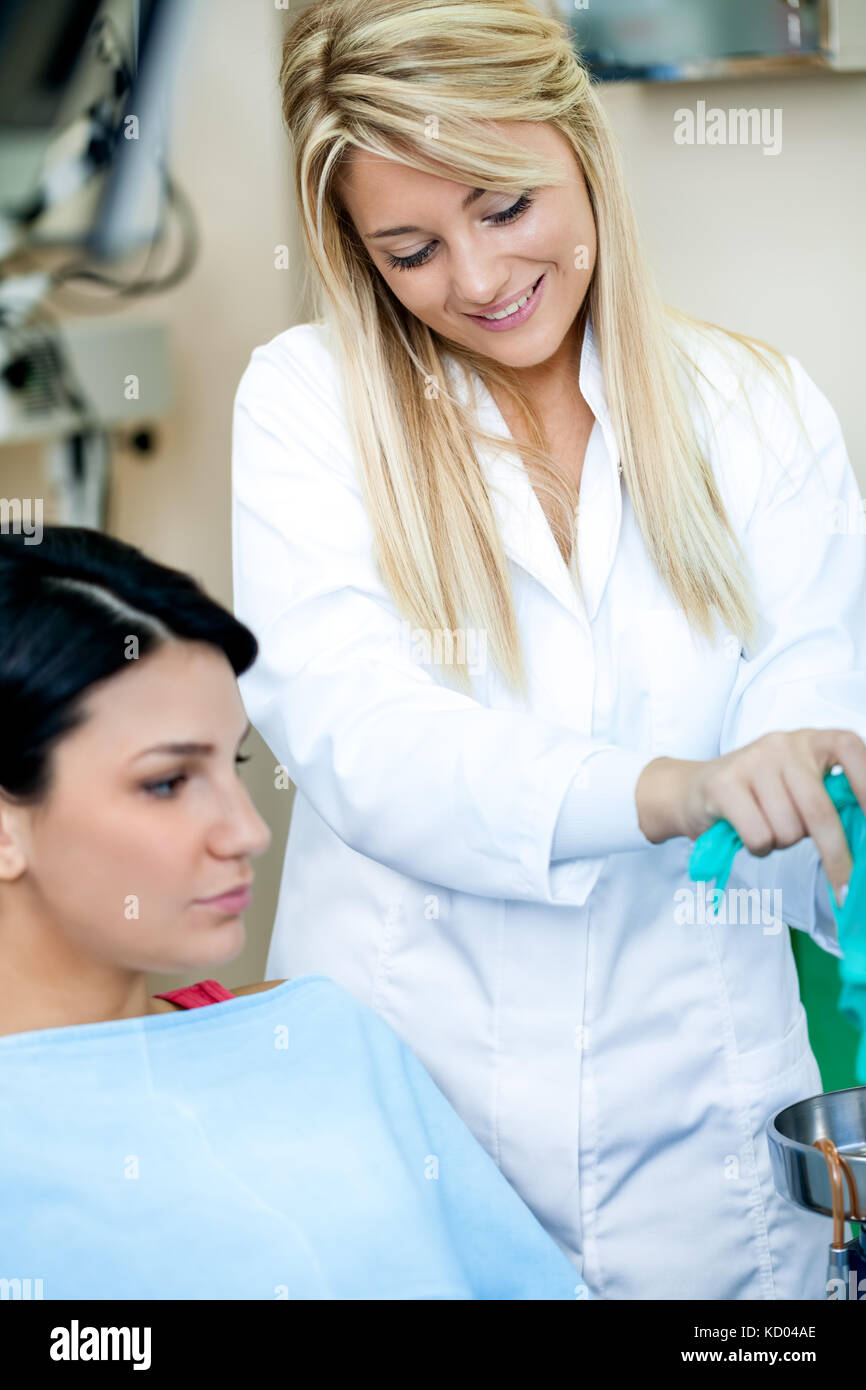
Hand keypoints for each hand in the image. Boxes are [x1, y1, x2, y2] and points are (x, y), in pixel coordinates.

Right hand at [635, 729, 865, 903]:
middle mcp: (783, 744)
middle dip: (836, 856)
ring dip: (781, 843)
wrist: (689, 790)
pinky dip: (759, 847)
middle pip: (819, 810)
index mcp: (809, 740)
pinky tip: (747, 834)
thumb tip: (863, 838)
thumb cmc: (755, 795)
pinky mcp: (723, 784)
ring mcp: (752, 761)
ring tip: (767, 829)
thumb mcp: (796, 785)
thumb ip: (828, 797)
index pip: (849, 749)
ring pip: (788, 829)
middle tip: (845, 888)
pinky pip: (759, 836)